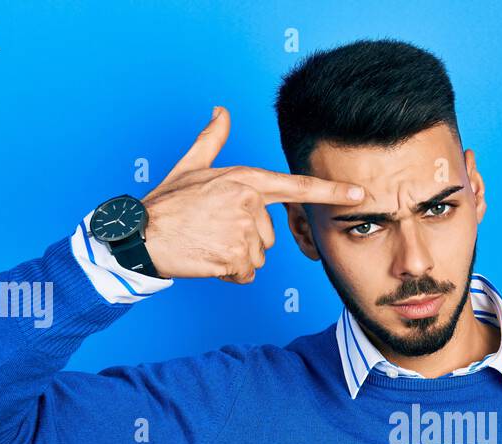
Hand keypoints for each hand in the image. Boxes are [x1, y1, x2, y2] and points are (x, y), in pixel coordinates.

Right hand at [140, 106, 364, 281]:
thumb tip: (221, 111)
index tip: (360, 194)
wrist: (141, 235)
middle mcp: (249, 203)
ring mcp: (243, 231)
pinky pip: (245, 274)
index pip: (297, 186)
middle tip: (212, 231)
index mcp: (245, 180)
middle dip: (244, 240)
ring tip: (207, 244)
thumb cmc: (167, 203)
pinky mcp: (234, 257)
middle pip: (269, 235)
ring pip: (257, 257)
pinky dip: (228, 274)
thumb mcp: (191, 167)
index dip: (331, 191)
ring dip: (235, 258)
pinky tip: (207, 260)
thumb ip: (212, 139)